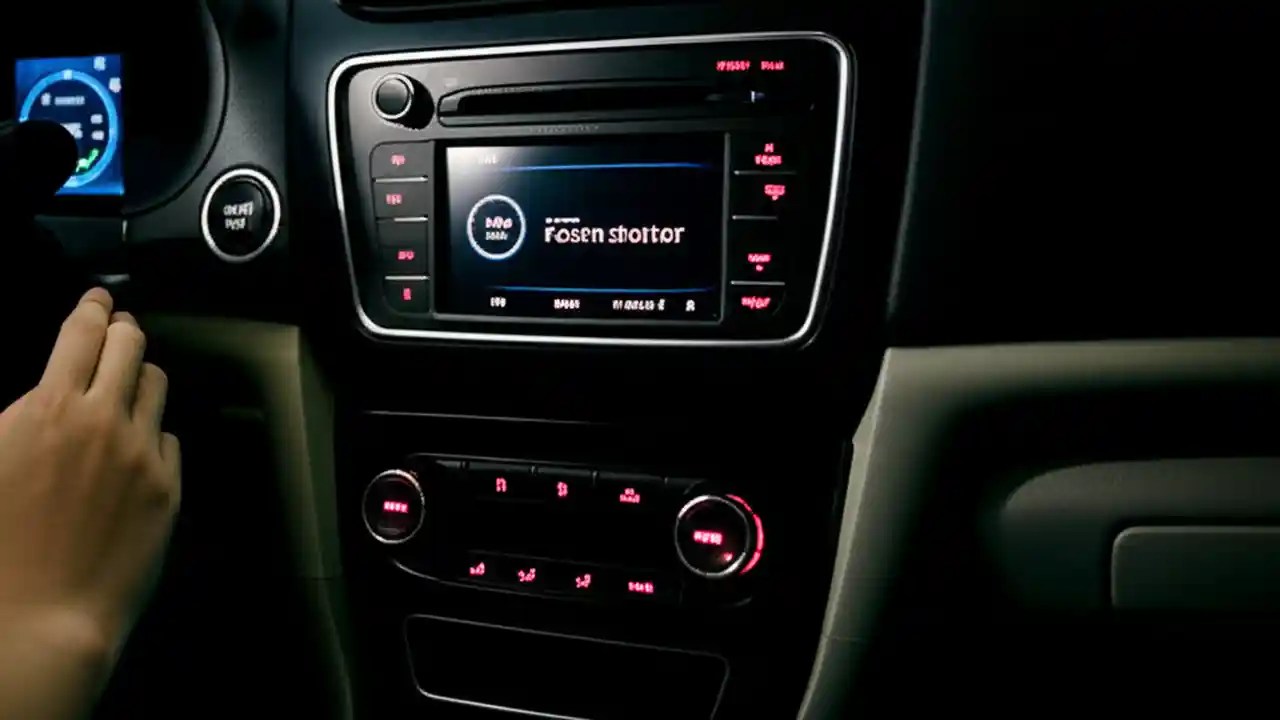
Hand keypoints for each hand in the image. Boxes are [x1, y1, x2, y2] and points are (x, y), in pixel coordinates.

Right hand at [0, 288, 178, 664]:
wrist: (37, 619)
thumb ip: (15, 419)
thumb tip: (37, 397)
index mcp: (49, 407)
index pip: (82, 333)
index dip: (93, 308)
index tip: (99, 300)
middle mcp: (104, 420)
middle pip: (132, 346)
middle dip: (124, 330)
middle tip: (118, 330)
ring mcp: (143, 454)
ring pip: (158, 386)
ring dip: (141, 376)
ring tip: (129, 383)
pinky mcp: (169, 489)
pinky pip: (169, 439)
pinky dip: (153, 432)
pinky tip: (138, 444)